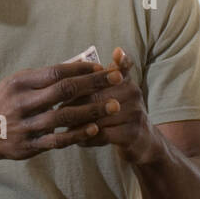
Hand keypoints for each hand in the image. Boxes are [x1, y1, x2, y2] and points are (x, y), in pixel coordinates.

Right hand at [0, 61, 123, 162]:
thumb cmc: (6, 102)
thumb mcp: (16, 82)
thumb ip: (44, 76)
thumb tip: (79, 64)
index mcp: (19, 82)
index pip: (56, 72)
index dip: (81, 69)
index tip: (101, 67)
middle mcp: (22, 102)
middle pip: (63, 91)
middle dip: (93, 83)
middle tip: (117, 78)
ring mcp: (25, 125)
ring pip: (63, 116)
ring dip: (91, 110)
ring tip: (113, 105)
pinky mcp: (29, 146)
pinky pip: (57, 140)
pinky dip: (77, 134)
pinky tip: (95, 128)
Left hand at [70, 48, 157, 163]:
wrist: (143, 141)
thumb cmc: (119, 112)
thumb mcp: (114, 92)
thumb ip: (98, 79)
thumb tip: (70, 69)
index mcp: (126, 80)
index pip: (119, 68)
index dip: (111, 64)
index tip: (106, 57)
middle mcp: (133, 93)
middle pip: (96, 95)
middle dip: (74, 102)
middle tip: (56, 107)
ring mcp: (134, 113)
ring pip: (98, 116)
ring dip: (77, 122)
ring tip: (62, 126)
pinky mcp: (132, 133)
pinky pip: (103, 134)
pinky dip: (87, 138)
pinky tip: (77, 140)